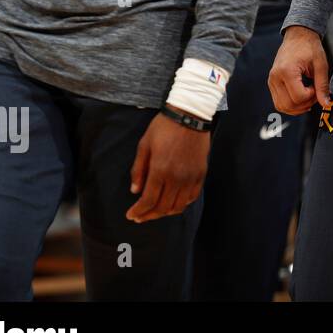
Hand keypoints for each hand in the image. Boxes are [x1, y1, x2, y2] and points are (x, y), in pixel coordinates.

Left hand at [125, 108, 210, 222]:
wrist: (190, 115)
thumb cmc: (164, 128)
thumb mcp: (144, 145)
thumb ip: (138, 170)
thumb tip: (134, 190)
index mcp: (160, 170)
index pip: (148, 200)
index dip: (138, 211)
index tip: (131, 215)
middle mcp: (177, 177)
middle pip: (163, 207)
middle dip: (149, 215)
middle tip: (140, 217)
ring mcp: (191, 176)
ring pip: (179, 206)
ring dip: (165, 212)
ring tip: (156, 211)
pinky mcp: (201, 173)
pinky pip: (192, 196)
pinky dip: (182, 203)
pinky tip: (174, 201)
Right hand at [268, 25, 329, 114]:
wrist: (298, 35)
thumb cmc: (309, 47)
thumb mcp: (320, 66)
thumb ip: (322, 86)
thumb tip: (326, 103)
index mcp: (287, 71)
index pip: (299, 96)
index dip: (311, 97)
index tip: (316, 87)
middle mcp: (275, 77)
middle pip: (288, 105)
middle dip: (304, 104)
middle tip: (314, 94)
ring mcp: (271, 80)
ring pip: (281, 106)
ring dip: (297, 107)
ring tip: (308, 97)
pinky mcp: (272, 82)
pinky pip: (278, 101)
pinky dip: (290, 104)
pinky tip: (300, 97)